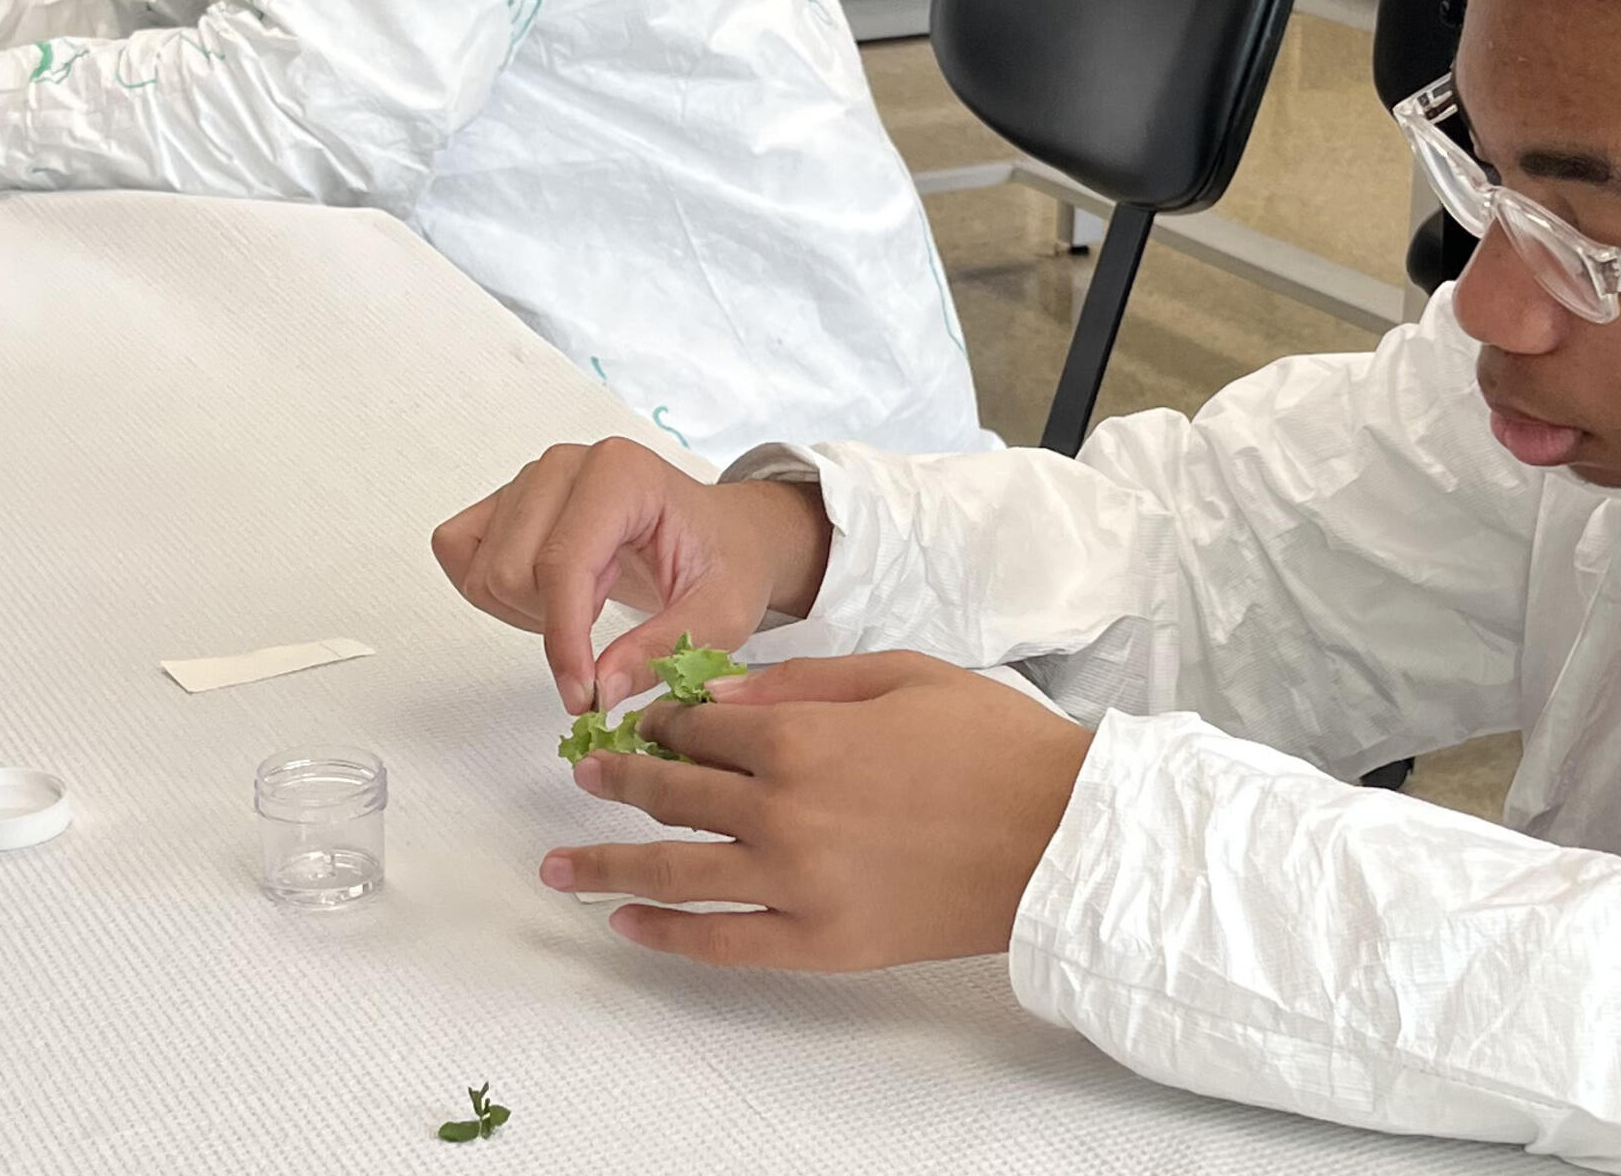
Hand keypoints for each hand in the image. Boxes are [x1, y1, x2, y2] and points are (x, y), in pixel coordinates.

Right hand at [433, 438, 833, 712]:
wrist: (721, 537)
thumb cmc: (723, 562)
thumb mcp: (720, 616)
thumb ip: (661, 650)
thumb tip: (601, 689)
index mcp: (622, 474)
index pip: (562, 564)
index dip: (565, 640)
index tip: (582, 696)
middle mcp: (567, 466)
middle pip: (511, 573)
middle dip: (553, 627)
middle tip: (603, 634)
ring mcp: (531, 479)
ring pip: (483, 571)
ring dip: (527, 613)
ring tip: (585, 608)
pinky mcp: (507, 501)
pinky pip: (459, 550)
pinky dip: (496, 594)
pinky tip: (548, 597)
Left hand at [547, 652, 1094, 971]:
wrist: (1062, 838)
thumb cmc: (993, 745)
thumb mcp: (898, 676)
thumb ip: (799, 684)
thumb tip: (717, 697)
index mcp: (802, 738)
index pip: (700, 727)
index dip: (666, 722)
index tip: (647, 723)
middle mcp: (783, 812)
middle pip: (674, 795)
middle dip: (620, 780)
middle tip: (586, 775)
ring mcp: (796, 886)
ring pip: (675, 873)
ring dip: (606, 865)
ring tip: (558, 867)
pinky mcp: (821, 945)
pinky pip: (721, 944)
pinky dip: (666, 935)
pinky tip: (628, 924)